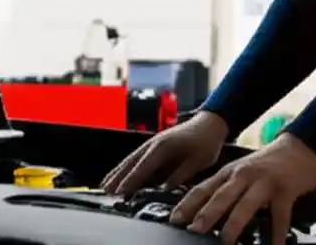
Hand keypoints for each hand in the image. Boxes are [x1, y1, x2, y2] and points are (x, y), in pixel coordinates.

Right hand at [100, 110, 229, 195]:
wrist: (211, 123)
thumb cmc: (206, 142)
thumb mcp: (198, 161)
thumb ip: (181, 175)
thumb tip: (165, 189)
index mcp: (163, 147)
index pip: (143, 167)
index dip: (130, 181)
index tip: (119, 192)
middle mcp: (153, 144)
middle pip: (131, 163)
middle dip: (117, 177)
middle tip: (104, 192)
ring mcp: (152, 144)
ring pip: (131, 160)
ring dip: (117, 172)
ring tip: (104, 185)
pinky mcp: (155, 146)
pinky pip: (136, 158)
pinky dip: (126, 167)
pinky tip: (119, 174)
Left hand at [170, 133, 315, 244]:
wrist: (300, 147)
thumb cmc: (268, 163)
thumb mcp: (242, 170)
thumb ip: (226, 188)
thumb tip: (205, 213)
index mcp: (230, 172)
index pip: (204, 188)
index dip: (188, 204)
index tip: (174, 219)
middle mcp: (244, 175)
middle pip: (222, 196)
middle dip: (206, 214)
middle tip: (193, 229)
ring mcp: (265, 182)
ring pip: (246, 204)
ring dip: (234, 224)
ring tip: (226, 241)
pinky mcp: (285, 190)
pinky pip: (280, 215)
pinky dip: (277, 233)